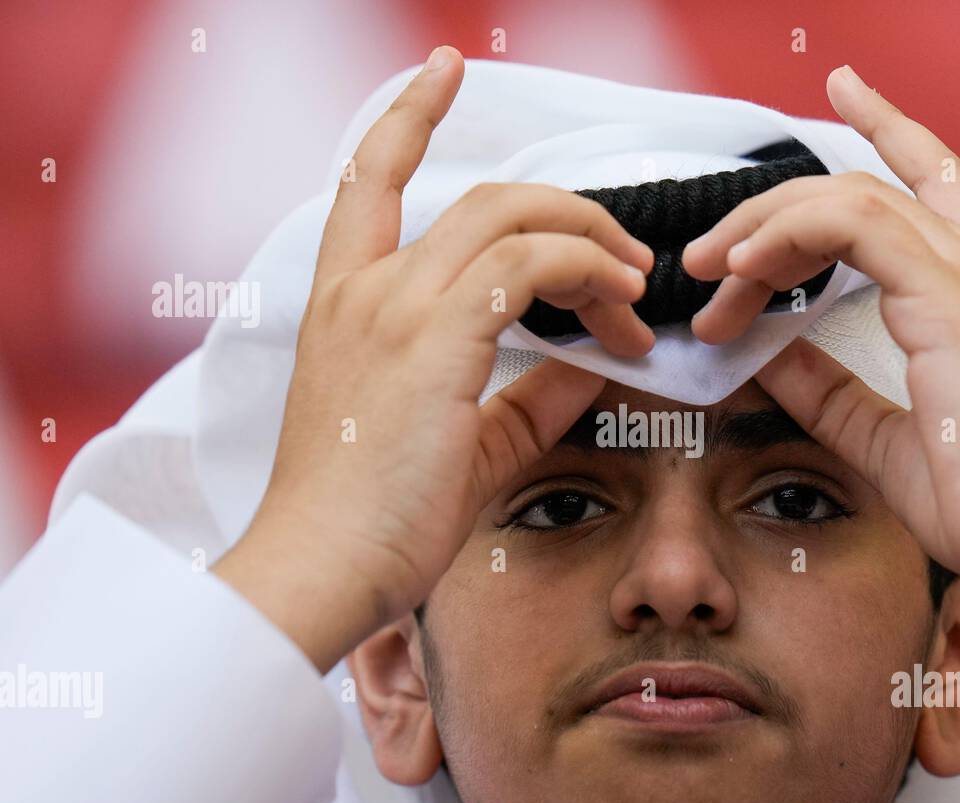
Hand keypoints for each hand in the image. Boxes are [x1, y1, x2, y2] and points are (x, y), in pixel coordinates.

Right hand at [215, 47, 654, 670]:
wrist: (319, 573)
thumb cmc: (370, 521)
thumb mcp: (461, 445)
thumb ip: (530, 398)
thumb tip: (599, 365)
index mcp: (347, 303)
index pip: (370, 178)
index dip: (408, 114)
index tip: (443, 70)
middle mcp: (365, 289)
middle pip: (487, 197)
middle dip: (572, 214)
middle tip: (629, 266)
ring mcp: (394, 307)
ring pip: (514, 215)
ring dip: (592, 240)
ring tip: (638, 294)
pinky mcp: (432, 339)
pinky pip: (529, 265)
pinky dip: (587, 272)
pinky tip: (620, 312)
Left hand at [682, 65, 959, 644]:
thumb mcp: (877, 432)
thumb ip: (822, 386)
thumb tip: (762, 351)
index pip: (927, 181)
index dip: (887, 127)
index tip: (844, 90)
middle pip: (863, 188)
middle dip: (774, 211)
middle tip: (708, 258)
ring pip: (848, 197)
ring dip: (765, 227)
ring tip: (708, 271)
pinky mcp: (950, 293)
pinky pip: (854, 225)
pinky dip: (788, 235)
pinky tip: (741, 270)